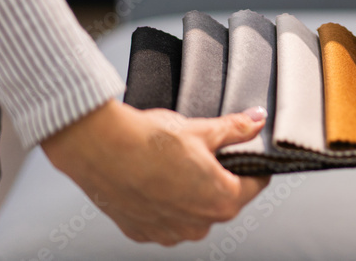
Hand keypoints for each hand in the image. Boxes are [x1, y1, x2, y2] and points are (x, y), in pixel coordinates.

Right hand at [41, 100, 269, 245]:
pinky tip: (155, 178)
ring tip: (176, 164)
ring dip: (191, 192)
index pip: (255, 184)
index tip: (246, 153)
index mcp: (222, 201)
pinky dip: (165, 202)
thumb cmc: (149, 141)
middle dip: (220, 177)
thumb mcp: (203, 129)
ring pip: (193, 212)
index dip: (253, 165)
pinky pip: (165, 219)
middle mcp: (197, 226)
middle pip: (224, 200)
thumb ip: (236, 129)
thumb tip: (256, 122)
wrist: (99, 148)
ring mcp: (168, 233)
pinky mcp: (142, 232)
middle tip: (205, 152)